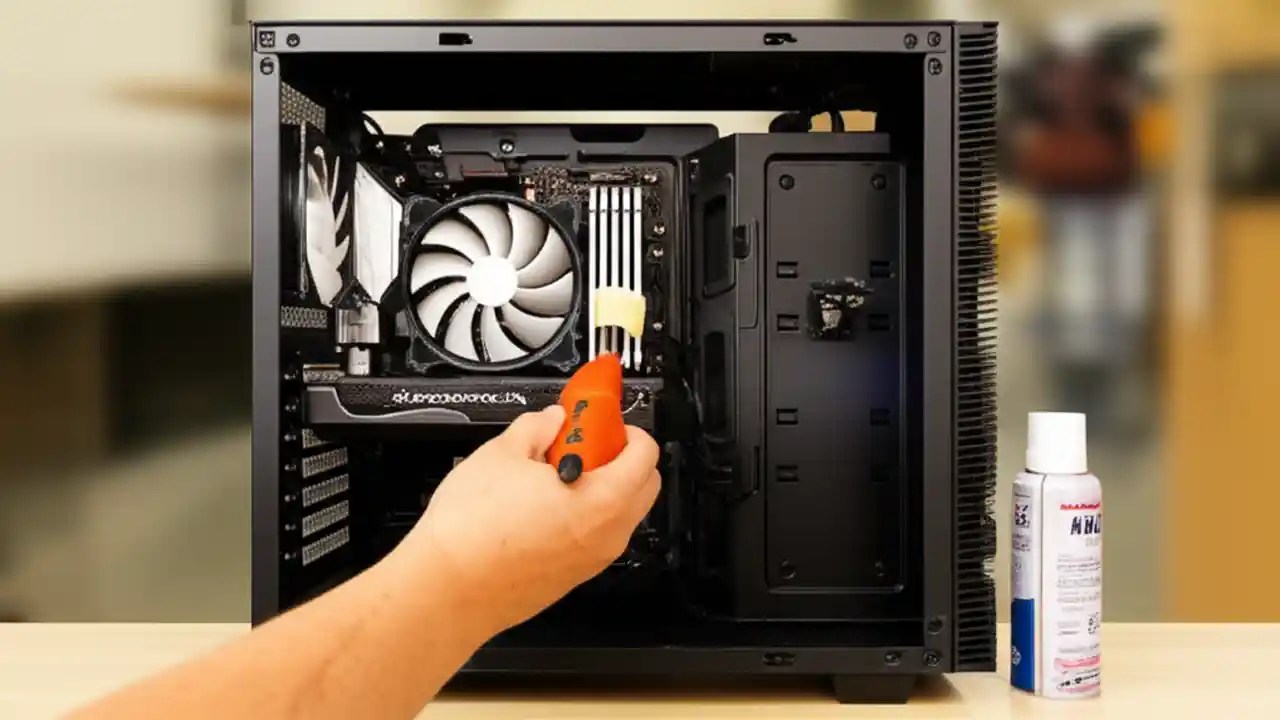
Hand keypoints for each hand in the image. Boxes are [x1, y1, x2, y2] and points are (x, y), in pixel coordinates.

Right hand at [392, 405, 660, 637]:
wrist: (448, 589)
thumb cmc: (473, 532)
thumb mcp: (503, 453)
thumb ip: (537, 428)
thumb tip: (550, 421)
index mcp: (604, 499)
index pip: (646, 453)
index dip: (625, 429)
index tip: (599, 421)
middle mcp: (608, 535)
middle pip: (643, 485)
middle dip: (619, 458)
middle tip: (581, 444)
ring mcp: (592, 560)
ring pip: (619, 514)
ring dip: (601, 488)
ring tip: (552, 475)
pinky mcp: (572, 577)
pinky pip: (594, 538)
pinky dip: (583, 516)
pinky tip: (539, 507)